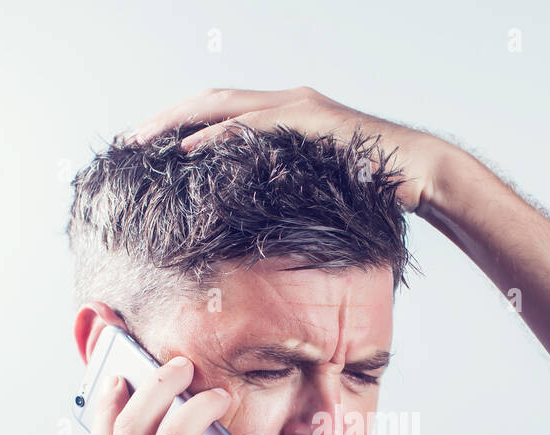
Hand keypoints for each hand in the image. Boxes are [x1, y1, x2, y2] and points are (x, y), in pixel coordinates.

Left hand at [126, 86, 449, 215]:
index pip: (222, 112)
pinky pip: (251, 125)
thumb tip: (258, 219)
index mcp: (285, 115)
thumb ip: (287, 190)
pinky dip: (215, 135)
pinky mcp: (307, 121)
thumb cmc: (373, 189)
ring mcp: (297, 107)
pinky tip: (187, 150)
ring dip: (178, 122)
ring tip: (143, 141)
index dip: (182, 125)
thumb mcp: (317, 188)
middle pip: (211, 100)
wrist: (420, 174)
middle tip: (129, 140)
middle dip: (166, 118)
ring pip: (222, 104)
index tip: (149, 147)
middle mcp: (286, 102)